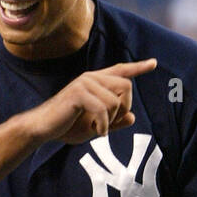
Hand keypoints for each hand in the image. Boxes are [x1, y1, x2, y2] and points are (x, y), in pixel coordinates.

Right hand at [34, 60, 156, 144]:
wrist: (43, 128)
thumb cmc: (67, 126)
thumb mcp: (95, 126)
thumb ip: (114, 122)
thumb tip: (132, 117)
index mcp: (96, 81)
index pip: (121, 70)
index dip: (138, 67)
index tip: (153, 63)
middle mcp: (92, 77)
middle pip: (127, 86)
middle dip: (124, 108)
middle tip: (109, 124)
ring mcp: (85, 83)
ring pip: (116, 101)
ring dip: (110, 121)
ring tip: (96, 128)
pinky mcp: (79, 93)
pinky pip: (104, 110)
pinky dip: (103, 126)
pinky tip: (95, 132)